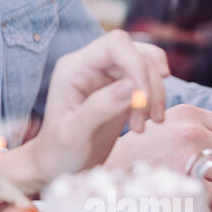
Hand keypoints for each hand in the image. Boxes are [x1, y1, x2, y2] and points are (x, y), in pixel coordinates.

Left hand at [31, 31, 170, 181]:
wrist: (56, 166)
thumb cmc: (57, 152)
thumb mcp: (72, 134)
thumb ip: (99, 108)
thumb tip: (133, 87)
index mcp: (74, 67)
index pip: (115, 44)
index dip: (137, 64)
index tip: (144, 97)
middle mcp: (91, 66)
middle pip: (136, 53)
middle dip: (150, 84)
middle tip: (150, 120)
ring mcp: (107, 77)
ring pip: (146, 66)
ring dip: (155, 94)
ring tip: (144, 126)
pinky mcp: (121, 91)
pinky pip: (147, 83)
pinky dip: (154, 100)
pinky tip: (144, 123)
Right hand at [104, 104, 211, 211]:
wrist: (106, 179)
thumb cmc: (136, 159)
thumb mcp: (164, 128)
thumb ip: (195, 130)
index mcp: (187, 113)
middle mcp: (191, 129)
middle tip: (211, 182)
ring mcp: (191, 155)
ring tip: (203, 194)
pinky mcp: (190, 181)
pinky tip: (199, 204)